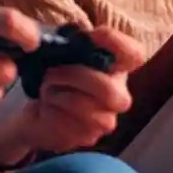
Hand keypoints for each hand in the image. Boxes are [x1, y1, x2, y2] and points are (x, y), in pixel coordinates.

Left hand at [0, 27, 146, 153]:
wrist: (38, 110)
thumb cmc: (55, 77)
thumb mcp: (60, 51)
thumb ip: (70, 39)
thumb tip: (78, 35)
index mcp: (116, 68)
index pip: (134, 55)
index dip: (118, 44)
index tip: (93, 35)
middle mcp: (118, 94)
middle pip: (109, 90)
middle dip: (75, 78)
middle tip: (51, 73)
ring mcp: (106, 119)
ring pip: (87, 110)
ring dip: (58, 96)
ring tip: (47, 91)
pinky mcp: (88, 137)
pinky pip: (69, 126)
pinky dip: (51, 113)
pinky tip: (46, 108)